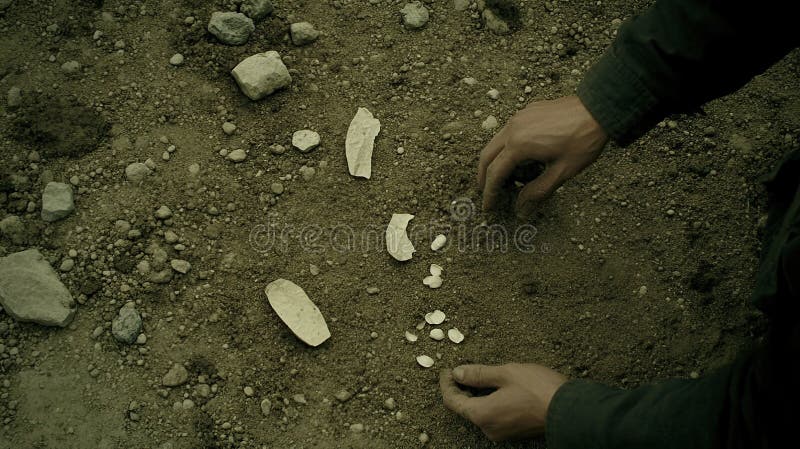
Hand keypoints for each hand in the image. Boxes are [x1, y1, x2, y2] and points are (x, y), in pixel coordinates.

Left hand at [440, 363, 567, 440]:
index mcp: (482, 414)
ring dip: (477, 395)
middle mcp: (488, 429)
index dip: (447, 384)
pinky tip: (498, 388)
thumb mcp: (505, 373)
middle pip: (465, 408)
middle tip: (463, 369)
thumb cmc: (538, 389)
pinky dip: (490, 402)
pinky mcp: (513, 433)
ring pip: (480, 412)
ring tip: (484, 376)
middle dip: (462, 388)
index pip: (452, 401)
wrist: (570, 410)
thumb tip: (458, 373)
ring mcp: (501, 434)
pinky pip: (494, 417)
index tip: (447, 370)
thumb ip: (478, 374)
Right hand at [478, 95, 607, 216]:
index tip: (488, 207)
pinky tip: (523, 158)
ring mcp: (519, 117)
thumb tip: (520, 211)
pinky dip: (507, 148)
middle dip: (484, 177)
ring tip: (510, 179)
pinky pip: (508, 132)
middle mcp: (513, 128)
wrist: (600, 109)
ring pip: (496, 142)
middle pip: (487, 156)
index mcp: (519, 144)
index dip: (489, 193)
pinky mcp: (527, 111)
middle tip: (489, 194)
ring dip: (496, 162)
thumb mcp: (562, 172)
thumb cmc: (584, 141)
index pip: (495, 173)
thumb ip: (537, 192)